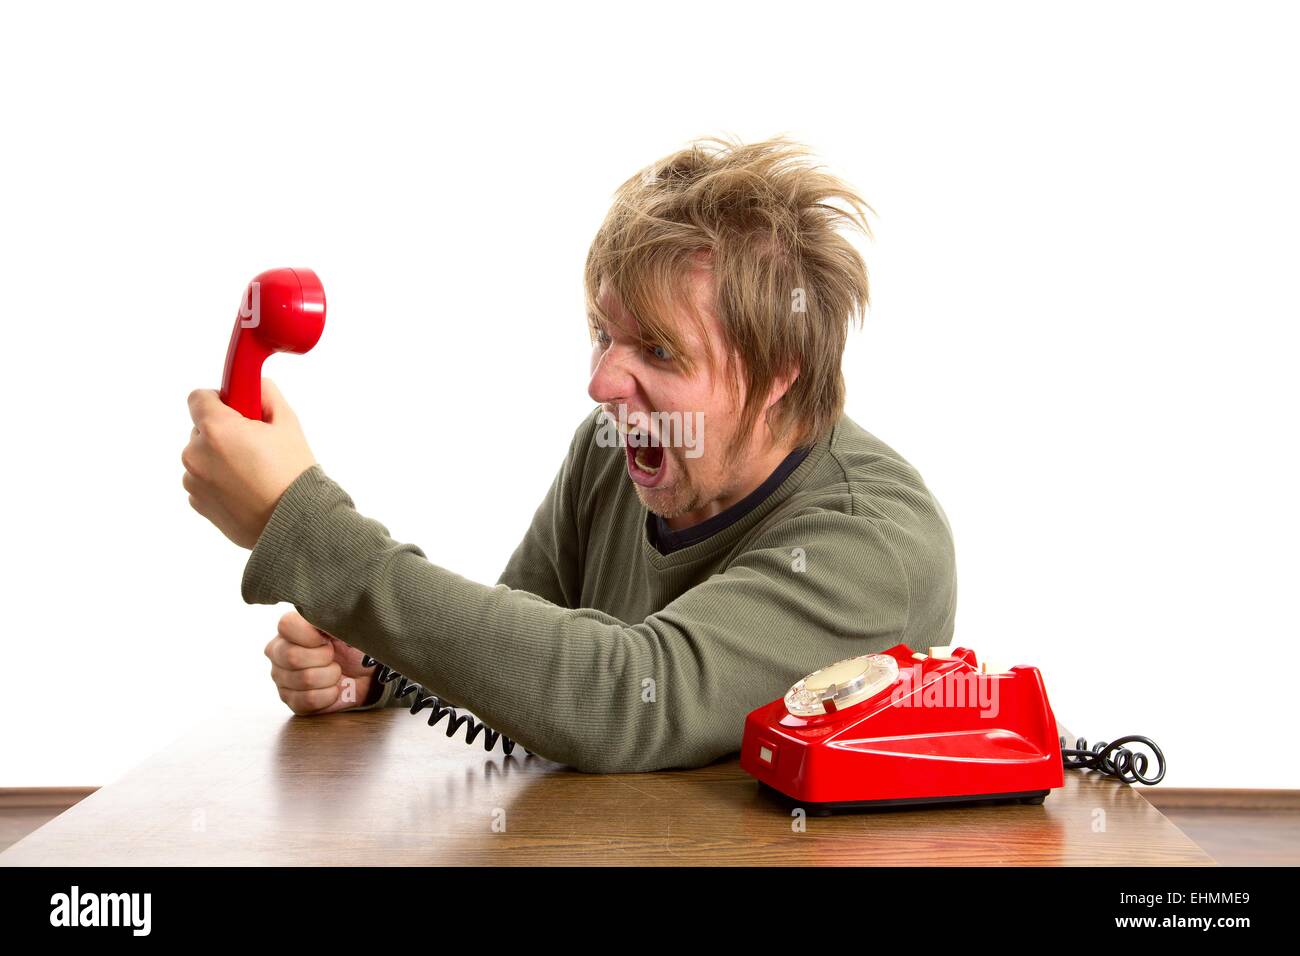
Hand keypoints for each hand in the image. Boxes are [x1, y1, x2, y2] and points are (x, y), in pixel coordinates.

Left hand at [182, 378, 316, 548]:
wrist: (294, 525)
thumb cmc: (293, 476)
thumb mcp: (289, 425)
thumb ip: (267, 396)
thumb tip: (255, 386)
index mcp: (217, 429)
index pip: (198, 398)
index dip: (219, 400)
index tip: (237, 409)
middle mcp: (197, 453)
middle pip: (201, 429)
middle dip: (224, 432)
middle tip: (255, 446)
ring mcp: (194, 480)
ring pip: (202, 456)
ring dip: (219, 459)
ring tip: (253, 474)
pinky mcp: (197, 502)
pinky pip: (203, 481)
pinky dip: (218, 481)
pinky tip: (246, 490)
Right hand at [265, 611, 377, 714]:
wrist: (367, 674)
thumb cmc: (353, 646)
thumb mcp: (346, 625)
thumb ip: (329, 617)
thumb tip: (318, 616)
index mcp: (289, 628)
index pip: (286, 625)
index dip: (311, 634)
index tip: (327, 639)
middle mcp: (279, 652)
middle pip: (292, 656)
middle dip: (324, 658)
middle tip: (334, 657)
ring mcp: (282, 678)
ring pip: (305, 679)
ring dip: (331, 677)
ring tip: (335, 672)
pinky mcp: (292, 701)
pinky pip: (309, 700)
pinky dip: (329, 694)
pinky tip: (333, 689)